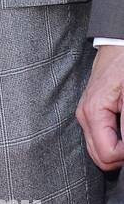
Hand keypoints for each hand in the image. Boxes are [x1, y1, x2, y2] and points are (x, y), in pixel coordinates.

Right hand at [76, 44, 123, 170]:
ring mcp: (86, 115)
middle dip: (121, 157)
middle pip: (100, 159)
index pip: (107, 155)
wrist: (118, 44)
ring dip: (118, 151)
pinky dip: (114, 142)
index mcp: (92, 113)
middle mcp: (84, 117)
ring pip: (99, 152)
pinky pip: (100, 140)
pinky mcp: (91, 113)